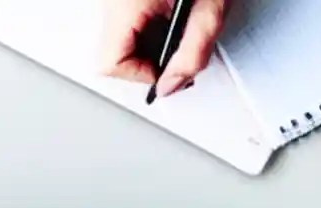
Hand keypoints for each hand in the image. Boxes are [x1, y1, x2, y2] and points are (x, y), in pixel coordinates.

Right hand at [102, 0, 228, 97]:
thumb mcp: (210, 8)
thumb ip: (193, 54)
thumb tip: (172, 85)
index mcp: (126, 5)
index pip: (110, 63)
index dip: (141, 75)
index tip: (167, 70)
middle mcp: (112, 0)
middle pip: (113, 52)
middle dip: (147, 58)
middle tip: (179, 47)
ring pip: (118, 36)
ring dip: (149, 40)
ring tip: (180, 22)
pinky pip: (126, 18)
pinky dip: (149, 23)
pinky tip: (171, 11)